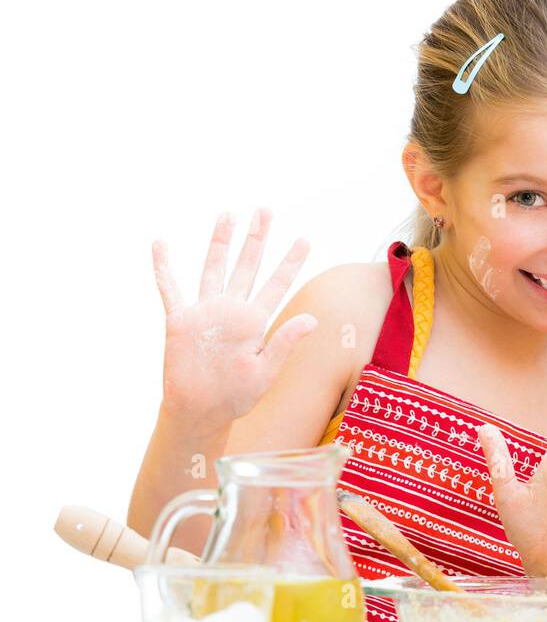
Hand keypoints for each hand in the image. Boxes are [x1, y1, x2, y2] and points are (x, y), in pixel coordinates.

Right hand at [152, 209, 314, 423]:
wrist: (200, 410)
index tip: (305, 239)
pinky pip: (170, 288)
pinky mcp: (180, 320)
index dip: (291, 262)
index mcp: (255, 321)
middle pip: (248, 266)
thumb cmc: (236, 397)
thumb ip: (285, 343)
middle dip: (257, 239)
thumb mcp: (266, 372)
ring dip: (220, 241)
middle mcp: (232, 310)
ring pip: (214, 267)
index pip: (277, 284)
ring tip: (228, 214)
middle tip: (266, 210)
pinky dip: (164, 267)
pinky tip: (160, 244)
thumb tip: (312, 320)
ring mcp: (205, 312)